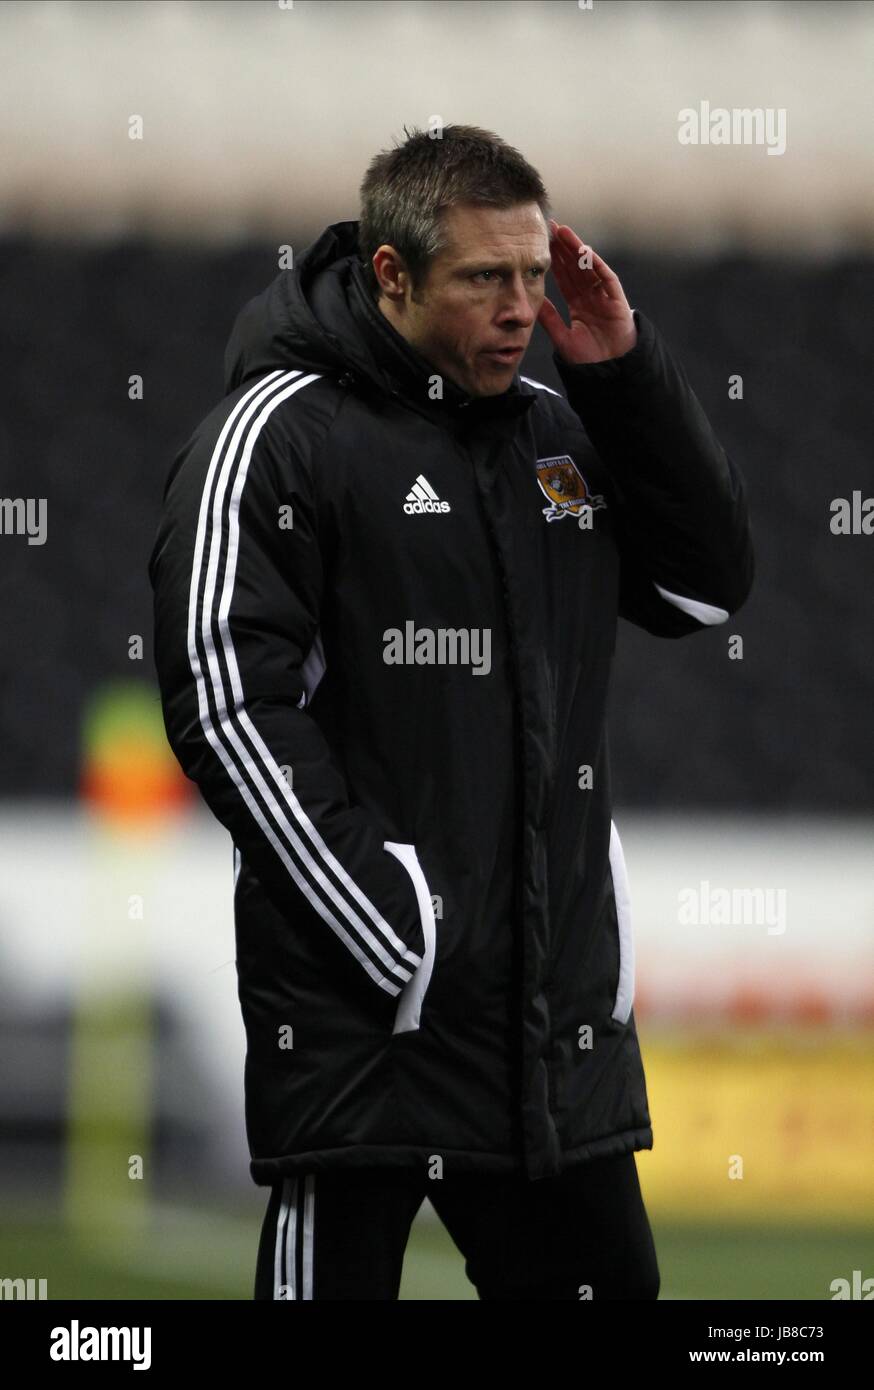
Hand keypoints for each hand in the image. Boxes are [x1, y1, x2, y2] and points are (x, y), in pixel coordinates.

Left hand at [538, 219, 636, 363]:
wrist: (610, 372)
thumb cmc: (590, 359)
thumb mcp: (563, 337)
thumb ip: (550, 319)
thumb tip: (534, 301)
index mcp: (579, 304)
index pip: (564, 278)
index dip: (553, 262)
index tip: (541, 246)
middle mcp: (592, 296)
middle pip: (575, 267)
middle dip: (563, 248)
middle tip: (549, 228)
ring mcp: (604, 296)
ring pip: (589, 267)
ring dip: (576, 249)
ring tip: (563, 232)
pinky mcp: (616, 300)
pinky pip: (606, 278)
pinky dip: (596, 264)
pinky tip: (584, 251)